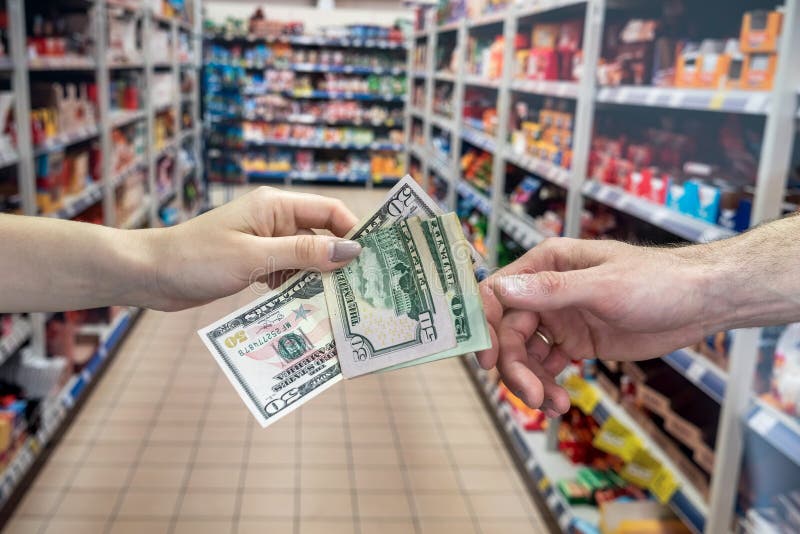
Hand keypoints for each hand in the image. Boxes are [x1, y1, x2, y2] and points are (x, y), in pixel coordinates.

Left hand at [145, 187, 360, 310]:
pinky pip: (286, 271)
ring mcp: (263, 241)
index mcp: (275, 205)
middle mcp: (273, 219)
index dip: (354, 231)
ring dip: (316, 276)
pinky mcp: (253, 261)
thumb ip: (303, 252)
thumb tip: (349, 251)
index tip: (374, 259)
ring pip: (305, 256)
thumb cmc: (196, 258)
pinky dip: (294, 285)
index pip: (330, 210)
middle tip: (359, 289)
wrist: (150, 273)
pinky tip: (300, 305)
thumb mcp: (254, 256)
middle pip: (320, 234)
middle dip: (338, 259)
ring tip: (335, 302)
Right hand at [477, 238, 711, 416]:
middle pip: (509, 332)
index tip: (487, 359)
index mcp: (546, 265)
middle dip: (515, 366)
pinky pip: (547, 366)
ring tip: (553, 405)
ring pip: (526, 354)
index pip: (497, 293)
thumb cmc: (658, 282)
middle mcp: (545, 291)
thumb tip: (501, 290)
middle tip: (531, 397)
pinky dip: (547, 385)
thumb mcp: (604, 287)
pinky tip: (559, 402)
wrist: (701, 303)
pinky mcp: (575, 341)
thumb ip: (552, 291)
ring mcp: (559, 318)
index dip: (485, 326)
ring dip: (532, 382)